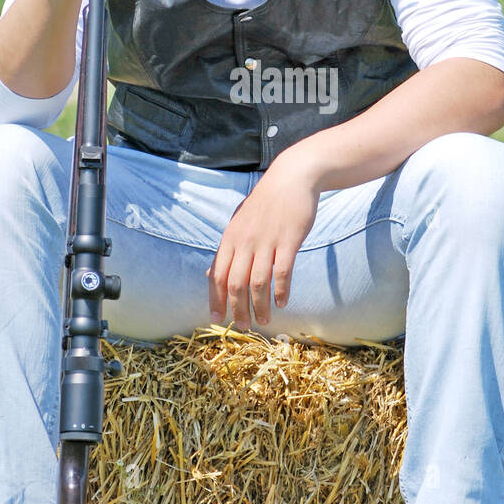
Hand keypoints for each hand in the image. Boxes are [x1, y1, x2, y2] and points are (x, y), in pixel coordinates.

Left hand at [206, 154, 320, 330]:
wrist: (291, 178)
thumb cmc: (266, 203)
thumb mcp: (239, 222)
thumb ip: (228, 249)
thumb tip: (211, 274)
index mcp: (230, 238)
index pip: (217, 274)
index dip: (216, 298)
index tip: (217, 318)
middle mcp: (245, 241)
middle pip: (235, 283)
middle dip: (237, 308)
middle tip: (243, 326)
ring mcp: (267, 241)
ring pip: (258, 282)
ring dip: (259, 306)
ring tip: (264, 321)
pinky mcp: (288, 240)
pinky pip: (282, 272)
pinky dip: (280, 291)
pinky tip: (282, 302)